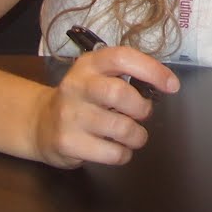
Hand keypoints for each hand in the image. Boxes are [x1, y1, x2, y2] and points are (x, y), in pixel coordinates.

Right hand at [31, 45, 178, 168]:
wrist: (40, 124)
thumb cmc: (81, 99)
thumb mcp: (97, 77)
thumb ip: (125, 75)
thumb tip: (164, 84)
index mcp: (89, 64)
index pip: (122, 57)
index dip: (151, 70)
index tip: (172, 85)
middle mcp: (77, 86)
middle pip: (119, 93)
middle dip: (141, 108)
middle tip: (143, 114)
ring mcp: (69, 115)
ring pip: (120, 127)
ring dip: (137, 135)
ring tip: (134, 135)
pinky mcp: (67, 142)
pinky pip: (111, 152)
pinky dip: (123, 154)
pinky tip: (118, 149)